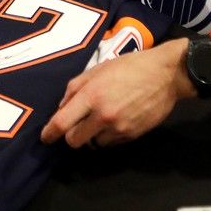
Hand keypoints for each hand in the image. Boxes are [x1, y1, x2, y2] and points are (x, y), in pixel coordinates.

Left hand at [40, 39, 194, 147]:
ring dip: (91, 135)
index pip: (62, 122)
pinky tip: (115, 120)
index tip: (45, 138)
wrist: (164, 75)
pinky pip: (110, 143)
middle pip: (75, 141)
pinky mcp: (132, 135)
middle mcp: (103, 115)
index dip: (50, 133)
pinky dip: (107, 136)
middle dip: (71, 135)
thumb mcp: (97, 70)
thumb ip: (75, 88)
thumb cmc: (128, 67)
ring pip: (93, 144)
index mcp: (91, 96)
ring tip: (100, 119)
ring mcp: (119, 128)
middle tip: (76, 125)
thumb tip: (61, 108)